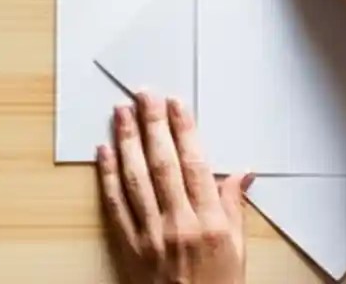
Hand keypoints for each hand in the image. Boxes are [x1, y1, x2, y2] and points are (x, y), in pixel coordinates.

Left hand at [97, 93, 251, 283]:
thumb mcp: (238, 250)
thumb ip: (234, 208)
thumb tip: (242, 174)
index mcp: (210, 222)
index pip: (195, 164)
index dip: (184, 129)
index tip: (176, 104)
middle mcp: (179, 224)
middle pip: (163, 164)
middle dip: (153, 124)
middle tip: (144, 95)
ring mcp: (151, 235)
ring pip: (136, 178)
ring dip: (127, 141)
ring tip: (120, 113)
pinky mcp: (130, 246)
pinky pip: (116, 205)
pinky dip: (108, 176)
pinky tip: (104, 152)